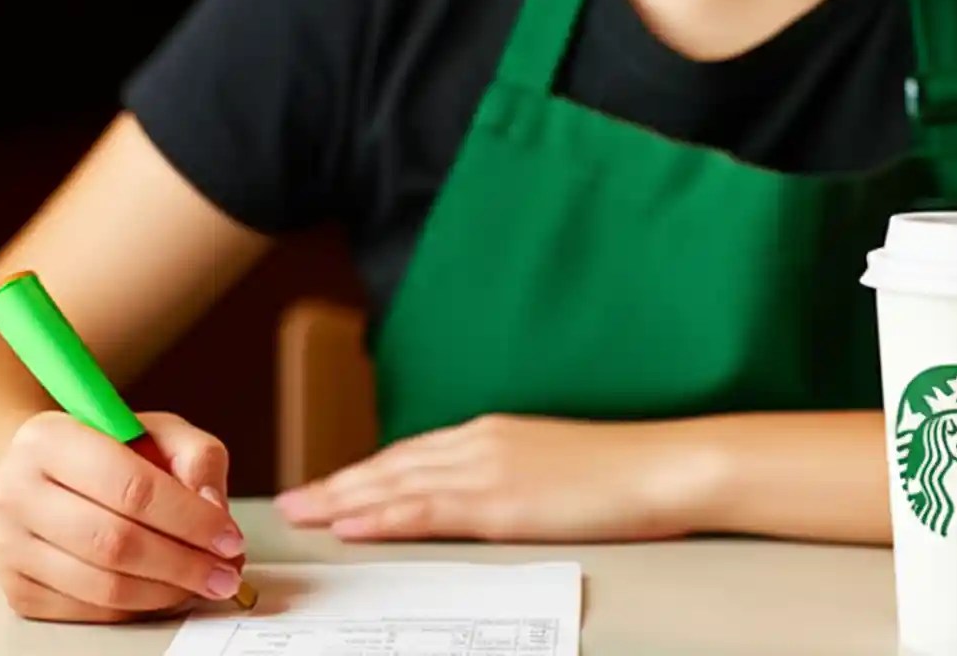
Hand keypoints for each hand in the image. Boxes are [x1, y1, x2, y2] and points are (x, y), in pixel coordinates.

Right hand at [0, 411, 245, 622]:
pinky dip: (139, 606)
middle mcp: (15, 491)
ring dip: (167, 591)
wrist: (42, 477)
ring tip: (205, 582)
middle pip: (115, 542)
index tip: (229, 537)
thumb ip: (197, 458)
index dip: (189, 518)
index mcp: (50, 439)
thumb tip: (212, 507)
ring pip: (103, 585)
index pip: (131, 487)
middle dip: (184, 563)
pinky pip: (90, 611)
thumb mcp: (159, 433)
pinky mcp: (17, 588)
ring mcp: (8, 545)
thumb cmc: (108, 452)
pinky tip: (164, 589)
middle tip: (226, 572)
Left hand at [274, 415, 720, 542]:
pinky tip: (351, 524)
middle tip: (294, 500)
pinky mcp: (499, 500)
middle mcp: (479, 443)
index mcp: (492, 434)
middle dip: (339, 484)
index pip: (413, 454)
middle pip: (392, 465)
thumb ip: (513, 472)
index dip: (367, 471)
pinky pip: (426, 509)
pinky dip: (382, 516)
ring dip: (343, 500)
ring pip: (396, 484)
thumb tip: (487, 492)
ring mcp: (486, 469)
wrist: (662, 465)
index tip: (334, 484)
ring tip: (302, 512)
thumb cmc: (622, 471)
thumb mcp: (555, 463)